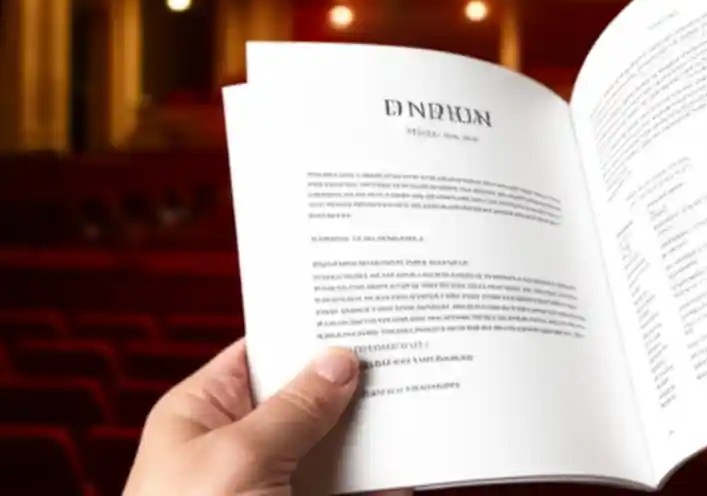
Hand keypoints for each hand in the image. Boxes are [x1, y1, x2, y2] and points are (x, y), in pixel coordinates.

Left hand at [125, 339, 411, 495]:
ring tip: (426, 394)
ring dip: (376, 427)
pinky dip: (384, 476)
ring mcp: (273, 487)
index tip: (360, 308)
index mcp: (202, 415)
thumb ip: (293, 409)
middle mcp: (238, 446)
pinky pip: (351, 486)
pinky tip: (417, 461)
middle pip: (307, 397)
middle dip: (353, 380)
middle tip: (407, 347)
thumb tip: (338, 361)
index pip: (261, 353)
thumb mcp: (238, 460)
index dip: (306, 330)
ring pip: (335, 444)